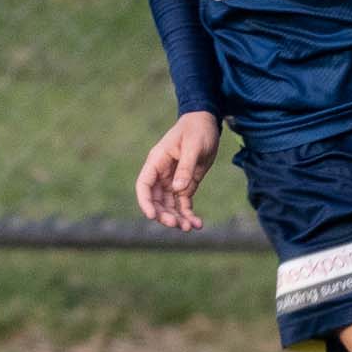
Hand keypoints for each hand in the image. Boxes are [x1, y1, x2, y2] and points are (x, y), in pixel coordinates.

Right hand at [135, 111, 221, 231]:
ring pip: (169, 205)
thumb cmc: (197, 129)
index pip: (144, 185)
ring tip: (189, 228)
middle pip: (156, 200)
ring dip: (177, 218)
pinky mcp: (186, 184)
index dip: (145, 202)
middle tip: (177, 224)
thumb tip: (178, 189)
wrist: (207, 123)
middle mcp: (162, 174)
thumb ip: (186, 167)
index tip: (151, 215)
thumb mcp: (193, 146)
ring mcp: (173, 180)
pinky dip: (189, 214)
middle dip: (164, 214)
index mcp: (157, 161)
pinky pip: (184, 203)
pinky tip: (197, 224)